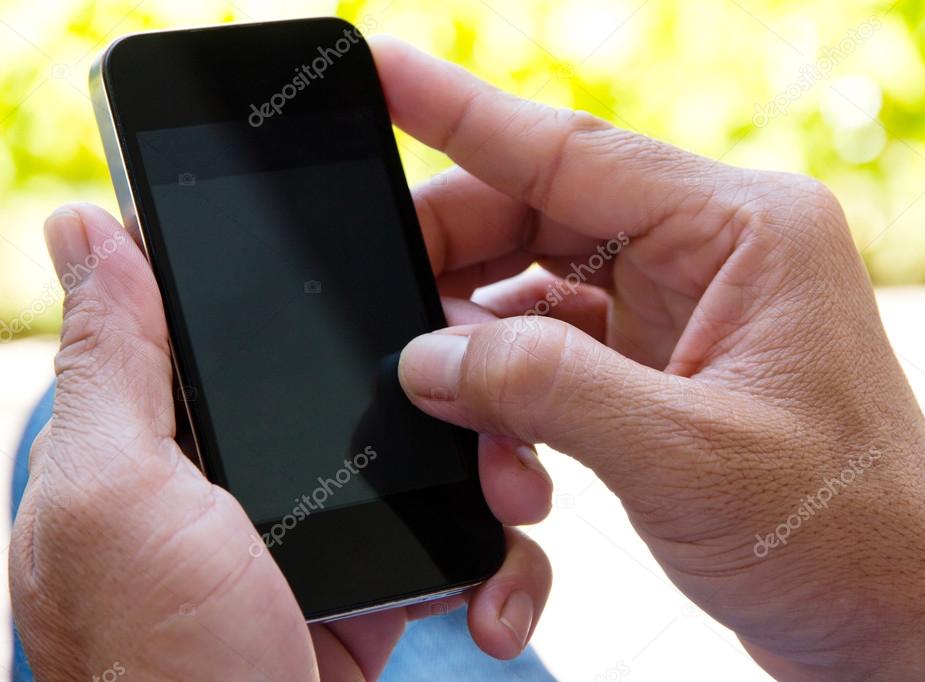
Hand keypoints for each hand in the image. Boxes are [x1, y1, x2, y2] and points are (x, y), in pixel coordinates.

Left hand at [10, 204, 552, 679]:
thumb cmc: (162, 665)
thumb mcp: (117, 498)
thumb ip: (113, 364)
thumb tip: (84, 226)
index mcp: (178, 432)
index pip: (257, 317)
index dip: (328, 282)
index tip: (402, 253)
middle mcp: (252, 469)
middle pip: (371, 376)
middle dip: (446, 378)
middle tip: (490, 390)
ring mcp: (325, 524)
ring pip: (433, 449)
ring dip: (491, 466)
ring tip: (516, 495)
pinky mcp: (381, 579)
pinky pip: (458, 536)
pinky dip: (494, 558)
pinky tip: (492, 594)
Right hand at [378, 38, 924, 679]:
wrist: (890, 620)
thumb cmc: (838, 533)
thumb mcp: (682, 455)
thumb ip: (543, 391)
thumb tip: (427, 359)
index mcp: (740, 232)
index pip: (571, 151)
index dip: (462, 113)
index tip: (384, 73)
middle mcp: (709, 256)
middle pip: (538, 218)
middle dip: (453, 264)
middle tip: (380, 301)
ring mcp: (681, 315)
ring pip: (536, 293)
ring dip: (485, 354)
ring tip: (459, 421)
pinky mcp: (660, 374)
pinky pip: (554, 357)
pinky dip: (514, 397)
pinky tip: (506, 454)